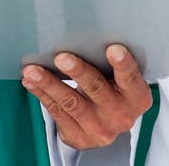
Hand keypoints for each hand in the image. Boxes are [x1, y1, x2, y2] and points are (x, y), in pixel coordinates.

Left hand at [21, 44, 151, 148]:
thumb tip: (87, 31)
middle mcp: (121, 116)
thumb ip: (112, 62)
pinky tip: (31, 82)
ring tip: (34, 70)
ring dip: (49, 84)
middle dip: (78, 72)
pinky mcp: (78, 137)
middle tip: (62, 57)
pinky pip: (57, 113)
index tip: (112, 48)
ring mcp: (99, 130)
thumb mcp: (123, 77)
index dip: (123, 64)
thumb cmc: (116, 88)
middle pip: (97, 89)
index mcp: (137, 97)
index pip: (131, 78)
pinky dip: (42, 94)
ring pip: (71, 103)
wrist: (110, 122)